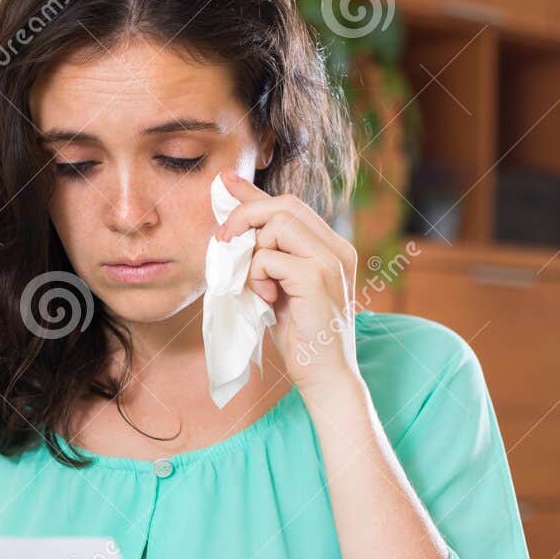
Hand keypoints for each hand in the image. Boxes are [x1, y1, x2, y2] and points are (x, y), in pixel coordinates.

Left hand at [214, 169, 360, 394]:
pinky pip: (271, 258)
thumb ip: (264, 255)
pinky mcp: (318, 279)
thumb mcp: (278, 286)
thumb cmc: (299, 335)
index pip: (289, 204)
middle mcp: (337, 248)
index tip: (223, 183)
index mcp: (331, 247)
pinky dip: (257, 276)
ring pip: (277, 225)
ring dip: (253, 253)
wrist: (325, 375)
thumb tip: (232, 228)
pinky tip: (266, 299)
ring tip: (258, 286)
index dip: (253, 193)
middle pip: (284, 205)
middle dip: (244, 217)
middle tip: (223, 242)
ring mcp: (331, 261)